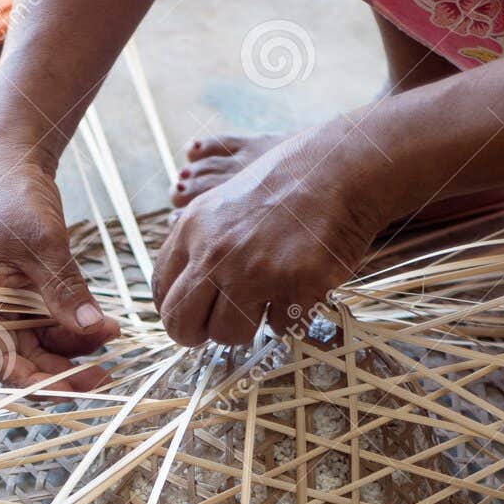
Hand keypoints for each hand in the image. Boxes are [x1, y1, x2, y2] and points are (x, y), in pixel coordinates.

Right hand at [0, 144, 119, 390]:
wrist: (11, 162)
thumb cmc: (12, 196)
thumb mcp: (43, 244)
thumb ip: (65, 291)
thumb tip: (92, 330)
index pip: (4, 365)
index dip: (41, 384)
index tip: (79, 390)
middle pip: (26, 362)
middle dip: (67, 368)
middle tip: (108, 372)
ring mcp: (6, 308)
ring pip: (43, 347)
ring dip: (77, 346)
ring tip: (111, 331)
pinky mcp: (25, 299)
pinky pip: (52, 326)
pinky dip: (76, 328)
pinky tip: (103, 323)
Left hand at [151, 120, 387, 346]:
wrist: (341, 167)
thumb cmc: (286, 185)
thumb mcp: (223, 202)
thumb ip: (198, 244)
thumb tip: (181, 294)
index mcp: (193, 228)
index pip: (161, 291)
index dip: (176, 311)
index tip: (193, 315)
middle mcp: (216, 253)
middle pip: (181, 325)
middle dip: (197, 335)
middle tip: (219, 327)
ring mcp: (254, 273)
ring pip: (228, 336)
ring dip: (247, 326)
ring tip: (266, 299)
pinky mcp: (292, 289)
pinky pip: (277, 328)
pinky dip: (288, 315)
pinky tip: (298, 287)